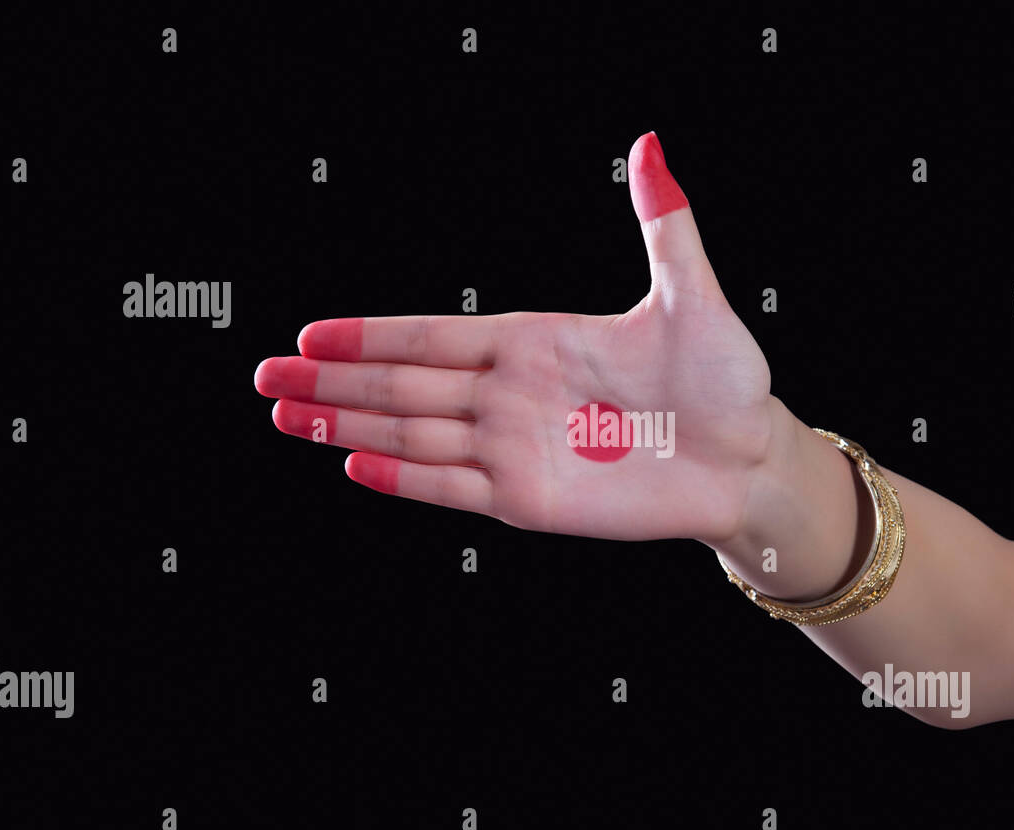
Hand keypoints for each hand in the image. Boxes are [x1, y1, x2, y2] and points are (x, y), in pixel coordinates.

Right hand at [254, 132, 777, 542]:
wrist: (747, 459)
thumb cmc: (723, 379)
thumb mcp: (691, 297)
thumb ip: (661, 225)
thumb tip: (650, 145)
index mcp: (533, 341)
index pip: (432, 337)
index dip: (369, 337)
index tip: (311, 336)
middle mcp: (509, 395)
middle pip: (402, 387)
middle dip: (332, 384)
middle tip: (265, 378)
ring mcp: (513, 449)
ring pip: (412, 436)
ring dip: (347, 428)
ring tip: (287, 420)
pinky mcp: (528, 501)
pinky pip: (453, 488)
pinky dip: (405, 479)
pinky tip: (355, 468)